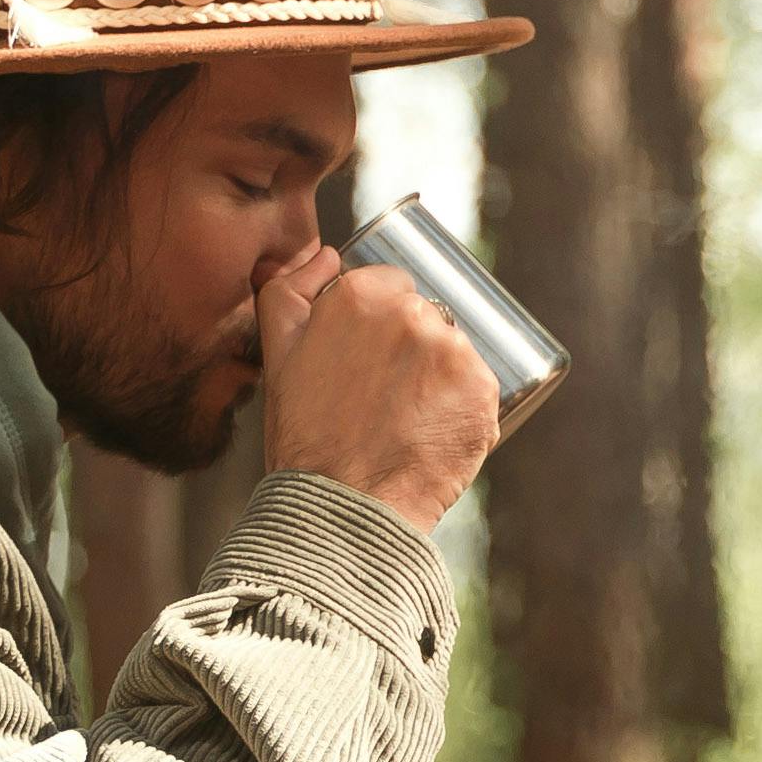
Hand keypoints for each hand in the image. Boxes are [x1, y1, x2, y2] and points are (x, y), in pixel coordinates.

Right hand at [253, 241, 500, 525]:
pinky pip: (480, 387)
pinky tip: (433, 433)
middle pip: (425, 316)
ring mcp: (453, 350)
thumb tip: (329, 255)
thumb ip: (287, 291)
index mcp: (359, 296)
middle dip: (411, 347)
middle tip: (385, 396)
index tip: (369, 360)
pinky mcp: (484, 389)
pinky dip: (463, 407)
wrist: (342, 505)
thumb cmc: (304, 435)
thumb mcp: (277, 355)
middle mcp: (412, 313)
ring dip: (440, 376)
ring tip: (408, 419)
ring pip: (454, 351)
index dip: (379, 324)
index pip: (390, 286)